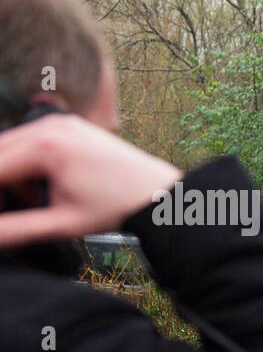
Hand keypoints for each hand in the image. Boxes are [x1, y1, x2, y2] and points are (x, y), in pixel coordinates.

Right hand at [0, 114, 180, 246]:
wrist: (158, 191)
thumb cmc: (115, 209)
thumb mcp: (62, 224)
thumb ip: (16, 229)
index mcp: (45, 147)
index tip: (5, 214)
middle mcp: (49, 126)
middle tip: (11, 211)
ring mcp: (58, 122)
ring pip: (10, 146)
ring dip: (10, 174)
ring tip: (33, 202)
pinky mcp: (67, 125)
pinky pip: (30, 141)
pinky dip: (27, 163)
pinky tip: (44, 187)